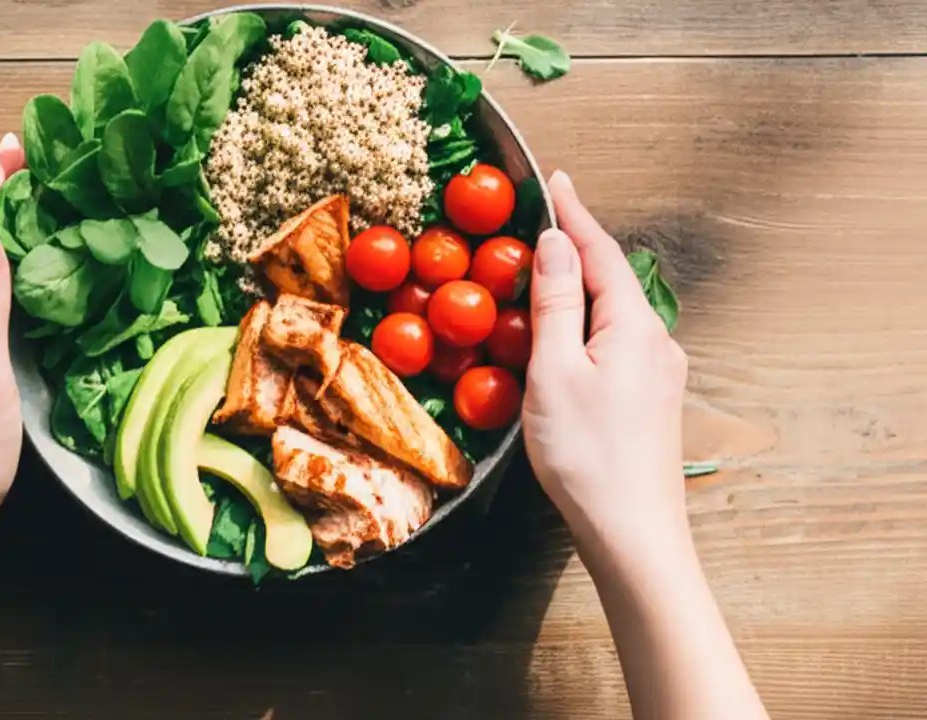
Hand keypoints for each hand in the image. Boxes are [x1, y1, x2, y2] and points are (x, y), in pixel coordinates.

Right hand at [522, 171, 687, 544]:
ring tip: (541, 275)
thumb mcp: (555, 370)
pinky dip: (585, 325)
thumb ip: (555, 302)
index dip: (574, 213)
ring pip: (612, 313)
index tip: (555, 179)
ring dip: (578, 289)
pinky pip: (614, 343)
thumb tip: (553, 242)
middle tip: (537, 223)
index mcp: (634, 326)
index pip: (601, 251)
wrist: (632, 532)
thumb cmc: (586, 455)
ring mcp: (658, 373)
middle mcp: (656, 342)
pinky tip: (562, 337)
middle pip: (610, 279)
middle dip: (575, 248)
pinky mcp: (650, 400)